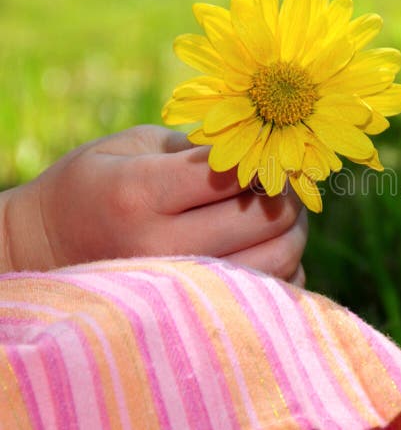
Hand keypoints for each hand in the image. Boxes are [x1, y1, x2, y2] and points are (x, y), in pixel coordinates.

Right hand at [0, 125, 306, 284]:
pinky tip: (265, 249)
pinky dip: (284, 269)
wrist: (48, 248)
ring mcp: (178, 288)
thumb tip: (269, 154)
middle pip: (264, 219)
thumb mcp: (134, 145)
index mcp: (140, 193)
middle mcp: (160, 246)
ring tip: (281, 216)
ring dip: (294, 234)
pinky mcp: (194, 313)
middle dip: (289, 196)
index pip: (236, 171)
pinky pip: (268, 294)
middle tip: (287, 185)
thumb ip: (199, 148)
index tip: (271, 153)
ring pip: (276, 261)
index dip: (267, 158)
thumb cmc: (97, 184)